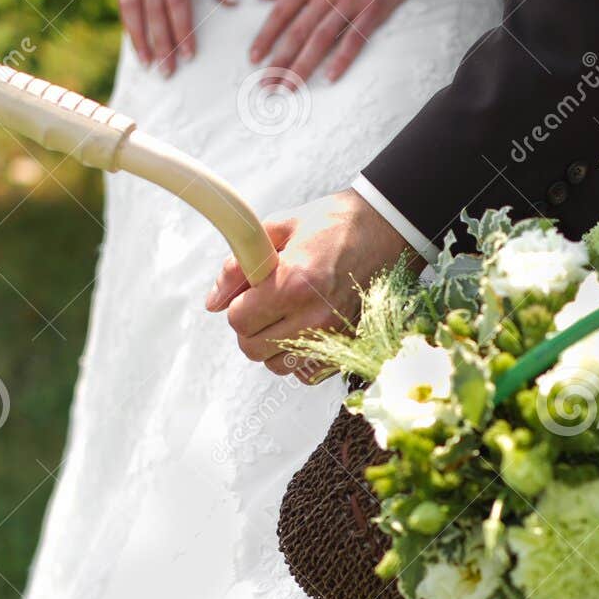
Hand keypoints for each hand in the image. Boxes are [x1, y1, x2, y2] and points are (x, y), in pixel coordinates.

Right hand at [119, 0, 235, 75]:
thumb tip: (231, 3)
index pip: (176, 0)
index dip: (182, 30)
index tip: (190, 55)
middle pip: (153, 10)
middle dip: (162, 43)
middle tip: (169, 72)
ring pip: (133, 6)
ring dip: (139, 38)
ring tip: (149, 64)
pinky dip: (129, 21)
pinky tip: (136, 40)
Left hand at [206, 189, 419, 376]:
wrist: (385, 230)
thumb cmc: (330, 224)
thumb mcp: (278, 228)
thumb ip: (239, 266)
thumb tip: (213, 303)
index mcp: (293, 282)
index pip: (238, 321)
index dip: (237, 305)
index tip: (251, 291)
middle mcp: (314, 316)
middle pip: (253, 349)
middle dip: (250, 327)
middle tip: (265, 303)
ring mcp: (333, 336)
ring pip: (277, 365)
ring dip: (272, 345)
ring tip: (286, 315)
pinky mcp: (347, 347)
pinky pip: (305, 373)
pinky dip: (298, 358)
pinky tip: (305, 330)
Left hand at [250, 0, 425, 86]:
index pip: (281, 11)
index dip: (265, 36)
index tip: (253, 57)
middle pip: (297, 32)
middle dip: (279, 61)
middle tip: (266, 85)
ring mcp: (351, 1)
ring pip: (321, 39)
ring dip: (303, 66)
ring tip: (288, 88)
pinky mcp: (374, 10)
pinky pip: (356, 39)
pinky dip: (343, 58)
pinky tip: (330, 77)